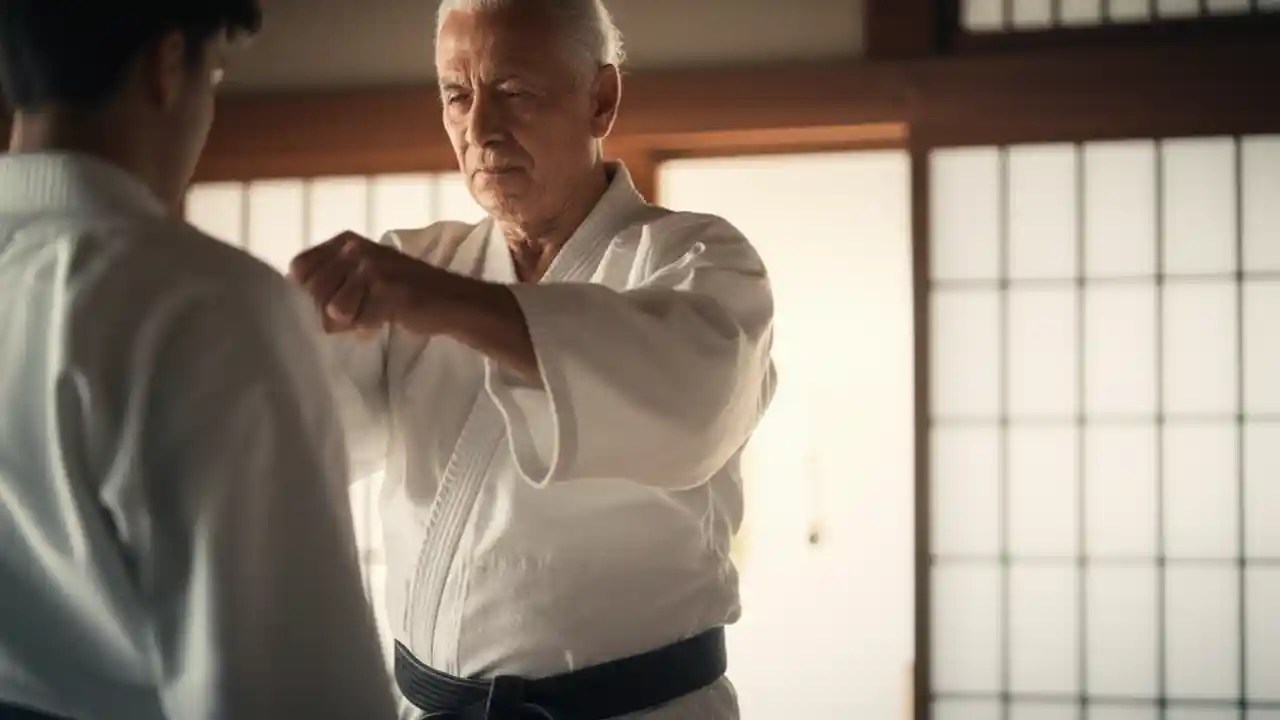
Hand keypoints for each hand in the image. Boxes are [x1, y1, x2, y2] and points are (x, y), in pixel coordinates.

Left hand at [288, 231, 458, 334]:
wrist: (450, 300)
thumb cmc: (402, 291)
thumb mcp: (361, 273)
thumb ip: (330, 279)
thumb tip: (292, 296)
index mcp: (346, 240)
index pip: (299, 269)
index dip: (312, 291)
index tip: (338, 296)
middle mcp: (355, 247)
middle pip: (313, 293)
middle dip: (333, 311)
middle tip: (361, 308)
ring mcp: (371, 267)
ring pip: (332, 310)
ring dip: (352, 321)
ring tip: (373, 312)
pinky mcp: (385, 290)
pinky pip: (357, 322)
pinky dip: (370, 327)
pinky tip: (387, 317)